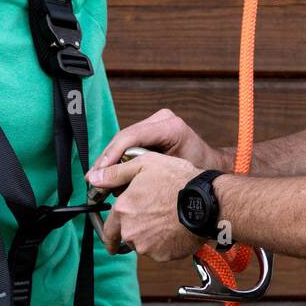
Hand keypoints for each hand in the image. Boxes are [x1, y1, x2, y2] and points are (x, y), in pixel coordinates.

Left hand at [87, 152, 204, 261]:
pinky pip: (160, 251)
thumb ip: (115, 173)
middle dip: (137, 228)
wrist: (205, 203)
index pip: (108, 230)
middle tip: (154, 215)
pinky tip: (175, 228)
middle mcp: (132, 231)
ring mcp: (148, 246)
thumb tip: (93, 178)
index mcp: (124, 210)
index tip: (111, 241)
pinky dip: (165, 243)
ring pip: (144, 244)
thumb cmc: (177, 181)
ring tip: (168, 219)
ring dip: (151, 236)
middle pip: (128, 236)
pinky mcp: (164, 255)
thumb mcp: (144, 165)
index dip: (109, 235)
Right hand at [92, 108, 230, 172]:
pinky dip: (117, 158)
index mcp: (169, 126)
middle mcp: (161, 119)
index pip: (131, 136)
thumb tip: (117, 186)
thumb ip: (147, 175)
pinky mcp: (150, 129)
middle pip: (123, 137)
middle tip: (92, 180)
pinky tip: (107, 174)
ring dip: (109, 160)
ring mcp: (155, 122)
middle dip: (106, 159)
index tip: (99, 173)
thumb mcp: (172, 174)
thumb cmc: (199, 172)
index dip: (111, 155)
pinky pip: (128, 142)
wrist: (212, 165)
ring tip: (96, 180)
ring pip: (123, 140)